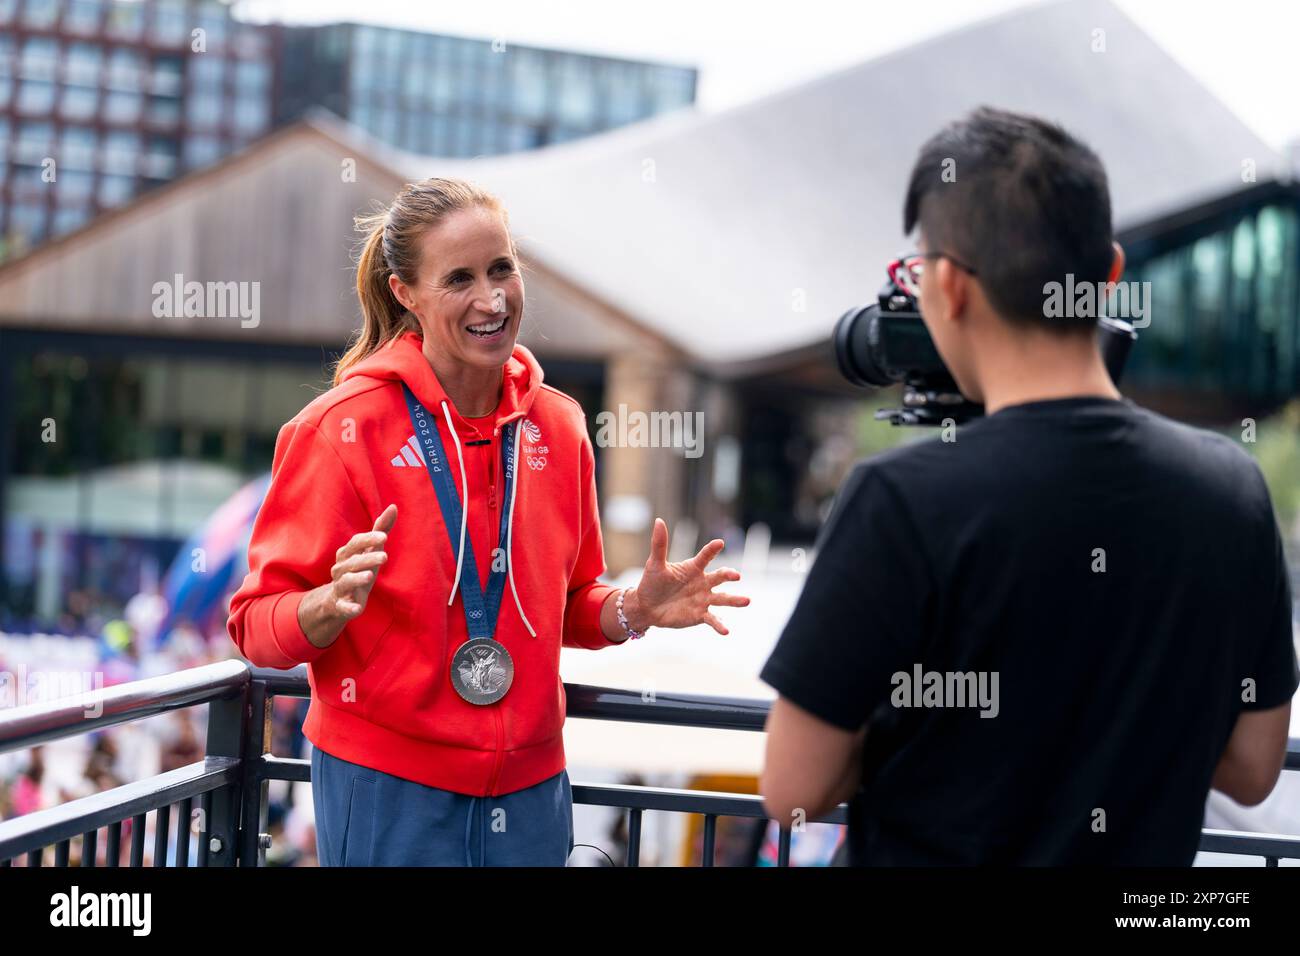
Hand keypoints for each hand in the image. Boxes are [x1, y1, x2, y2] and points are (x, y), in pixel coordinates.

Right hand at [299, 504, 396, 647]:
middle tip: (385, 556)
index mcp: (348, 554)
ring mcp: (338, 587)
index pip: (356, 543)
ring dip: (356, 578)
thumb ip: (381, 530)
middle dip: (367, 558)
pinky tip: (356, 608)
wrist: (337, 601)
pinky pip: (342, 607)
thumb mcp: (371, 551)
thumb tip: (394, 507)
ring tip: (370, 576)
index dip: (369, 539)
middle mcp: (340, 569)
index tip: (384, 537)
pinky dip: (348, 607)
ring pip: (345, 581)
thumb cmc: (358, 570)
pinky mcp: (339, 605)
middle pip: (352, 561)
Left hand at [629, 518, 749, 635]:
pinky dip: (720, 625)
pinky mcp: (700, 615)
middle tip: (737, 575)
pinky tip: (726, 631)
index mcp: (693, 568)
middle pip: (719, 577)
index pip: (705, 556)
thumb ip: (659, 544)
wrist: (647, 607)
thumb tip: (659, 520)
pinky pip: (713, 619)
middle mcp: (702, 582)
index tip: (720, 543)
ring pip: (723, 599)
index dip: (712, 550)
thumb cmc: (652, 582)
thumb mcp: (655, 564)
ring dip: (735, 600)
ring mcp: (703, 599)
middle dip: (729, 575)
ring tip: (747, 601)